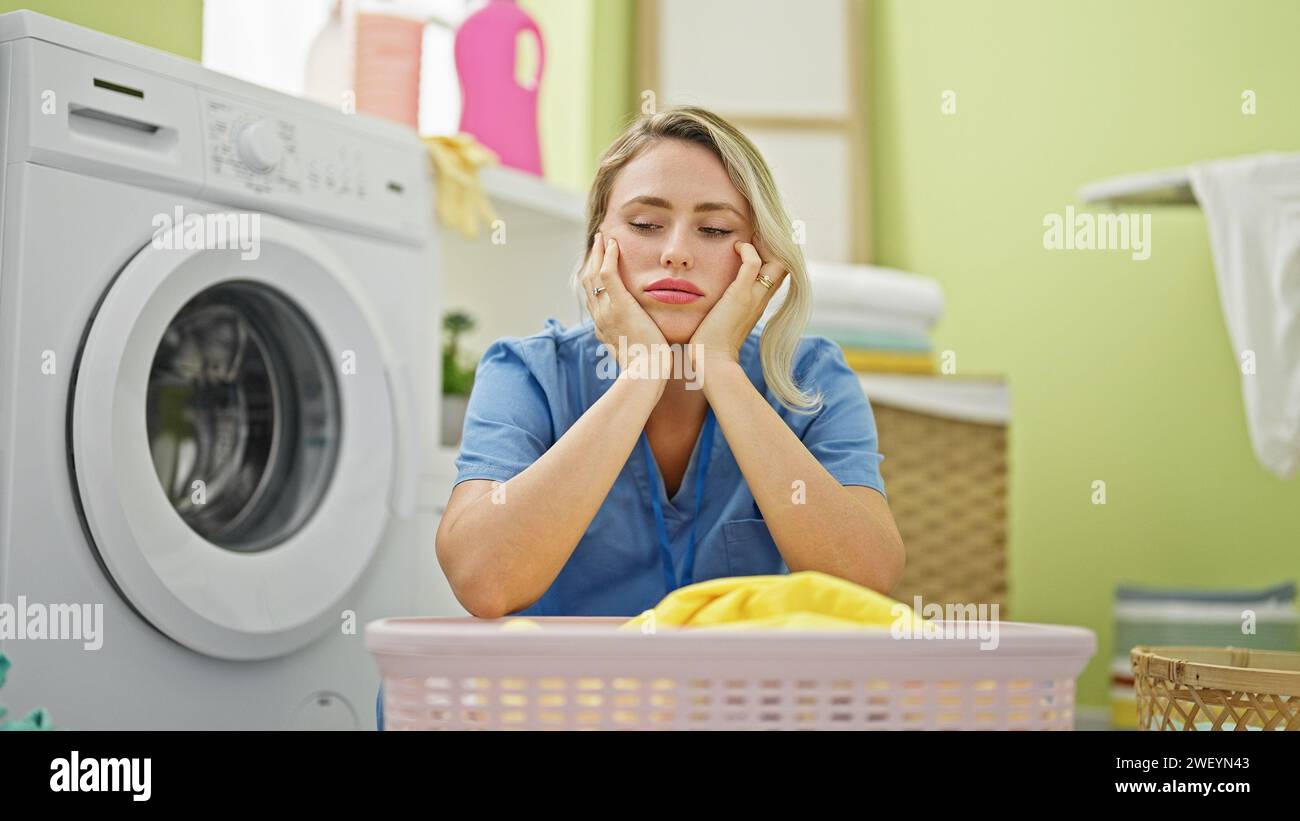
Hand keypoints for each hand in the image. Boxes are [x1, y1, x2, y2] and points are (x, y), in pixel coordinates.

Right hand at [582, 233, 670, 379]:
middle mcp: (599, 318)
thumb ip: (637, 342)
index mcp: (603, 329)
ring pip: (593, 275)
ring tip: (603, 237)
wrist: (647, 375)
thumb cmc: (648, 368)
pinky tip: (613, 244)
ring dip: (598, 253)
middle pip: (588, 283)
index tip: (599, 264)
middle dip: (592, 260)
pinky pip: (607, 275)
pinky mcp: (618, 306)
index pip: (593, 298)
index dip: (594, 279)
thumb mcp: (638, 352)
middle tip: (597, 242)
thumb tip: (645, 337)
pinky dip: (608, 257)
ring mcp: (606, 312)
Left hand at [688, 234, 789, 368]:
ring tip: (749, 237)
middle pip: (785, 266)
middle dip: (775, 247)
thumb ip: (725, 309)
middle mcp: (761, 299)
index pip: (777, 275)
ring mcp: (754, 296)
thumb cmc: (711, 346)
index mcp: (758, 305)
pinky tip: (735, 246)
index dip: (774, 257)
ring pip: (777, 262)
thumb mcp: (723, 322)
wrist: (711, 361)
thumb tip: (712, 304)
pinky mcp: (740, 295)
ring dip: (765, 245)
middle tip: (757, 235)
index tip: (760, 244)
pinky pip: (753, 263)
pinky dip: (748, 249)